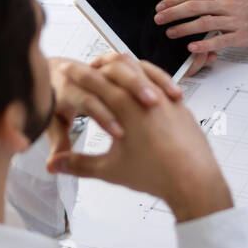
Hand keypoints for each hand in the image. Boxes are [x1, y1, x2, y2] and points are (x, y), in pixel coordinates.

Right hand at [46, 55, 230, 221]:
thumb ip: (78, 164)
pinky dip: (150, 78)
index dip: (77, 73)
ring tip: (117, 70)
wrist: (195, 181)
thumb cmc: (152, 175)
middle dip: (101, 65)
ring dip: (128, 68)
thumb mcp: (110, 170)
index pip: (94, 79)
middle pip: (118, 67)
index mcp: (123, 105)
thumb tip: (51, 166)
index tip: (66, 69)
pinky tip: (147, 85)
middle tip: (91, 65)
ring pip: (144, 69)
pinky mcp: (181, 105)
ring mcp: (166, 97)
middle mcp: (146, 94)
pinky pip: (163, 82)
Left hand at [154, 0, 247, 52]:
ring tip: (170, 33)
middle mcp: (227, 4)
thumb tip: (197, 1)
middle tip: (158, 19)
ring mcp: (235, 20)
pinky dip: (204, 44)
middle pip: (193, 7)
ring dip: (184, 28)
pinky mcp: (242, 36)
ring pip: (203, 23)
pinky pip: (220, 40)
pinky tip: (192, 47)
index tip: (161, 6)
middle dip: (172, 13)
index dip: (174, 0)